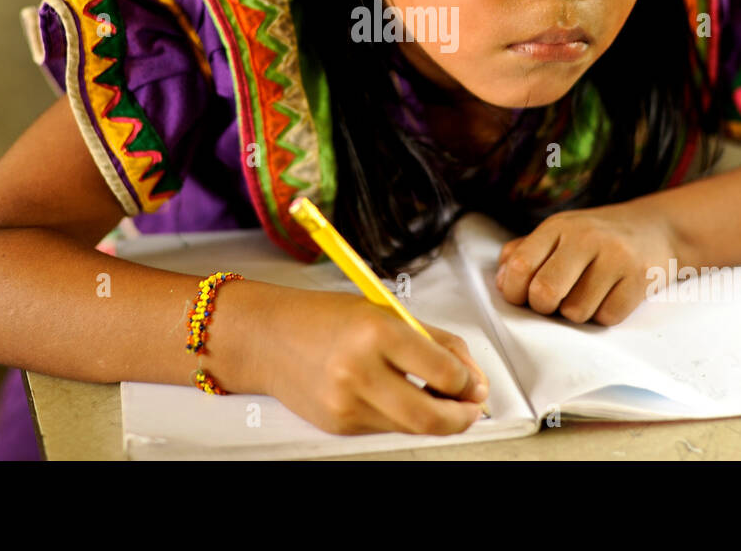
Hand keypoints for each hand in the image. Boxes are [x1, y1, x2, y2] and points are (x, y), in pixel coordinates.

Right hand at [261, 289, 489, 435]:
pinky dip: (401, 417)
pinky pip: (385, 428)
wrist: (267, 337)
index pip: (444, 371)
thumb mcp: (384, 312)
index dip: (469, 381)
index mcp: (376, 332)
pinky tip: (398, 397)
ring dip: (435, 418)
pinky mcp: (338, 425)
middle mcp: (359, 371)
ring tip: (438, 399)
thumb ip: (433, 341)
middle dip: (462, 417)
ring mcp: (346, 403)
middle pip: (431, 417)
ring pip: (411, 427)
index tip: (473, 381)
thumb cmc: (324, 317)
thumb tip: (471, 376)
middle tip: (470, 407)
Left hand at [494, 205, 677, 325]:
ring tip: (587, 294)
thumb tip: (502, 281)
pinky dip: (604, 315)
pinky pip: (607, 317)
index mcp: (558, 227)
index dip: (514, 291)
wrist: (656, 228)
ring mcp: (615, 258)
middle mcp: (586, 238)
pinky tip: (609, 296)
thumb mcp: (559, 234)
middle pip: (545, 293)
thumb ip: (525, 253)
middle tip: (554, 302)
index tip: (522, 296)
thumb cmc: (596, 238)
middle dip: (543, 307)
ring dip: (576, 312)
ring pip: (576, 312)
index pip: (520, 266)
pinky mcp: (640, 279)